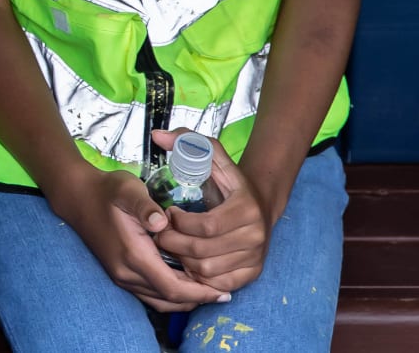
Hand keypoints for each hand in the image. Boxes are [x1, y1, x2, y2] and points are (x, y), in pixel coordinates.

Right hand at [50, 163, 228, 311]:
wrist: (77, 196)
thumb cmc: (106, 191)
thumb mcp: (127, 189)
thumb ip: (145, 205)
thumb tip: (161, 221)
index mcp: (133, 255)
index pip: (173, 287)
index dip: (200, 293)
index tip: (224, 292)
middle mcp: (126, 272)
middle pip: (169, 299)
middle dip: (198, 298)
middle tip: (223, 293)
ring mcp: (120, 275)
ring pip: (160, 300)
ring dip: (185, 299)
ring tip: (208, 290)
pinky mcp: (119, 273)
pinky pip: (150, 294)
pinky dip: (170, 294)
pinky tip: (184, 283)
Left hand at [151, 129, 271, 293]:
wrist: (260, 202)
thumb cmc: (228, 180)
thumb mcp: (211, 155)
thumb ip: (186, 140)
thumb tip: (157, 135)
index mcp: (247, 209)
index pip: (206, 226)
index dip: (179, 223)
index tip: (168, 214)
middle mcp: (256, 236)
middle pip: (204, 251)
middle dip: (174, 243)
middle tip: (161, 234)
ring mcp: (255, 257)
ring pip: (208, 270)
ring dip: (183, 260)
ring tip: (172, 244)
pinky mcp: (252, 273)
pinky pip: (218, 284)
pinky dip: (198, 275)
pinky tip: (188, 259)